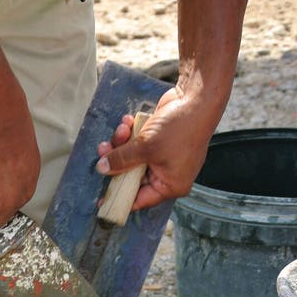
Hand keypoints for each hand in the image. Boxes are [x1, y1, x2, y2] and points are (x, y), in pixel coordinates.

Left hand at [96, 85, 216, 210]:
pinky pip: (139, 145)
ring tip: (121, 129)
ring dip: (122, 144)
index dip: (119, 197)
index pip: (139, 200)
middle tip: (103, 151)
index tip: (100, 199)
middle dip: (117, 162)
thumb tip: (102, 169)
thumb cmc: (179, 128)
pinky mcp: (160, 142)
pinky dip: (131, 135)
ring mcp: (164, 158)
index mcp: (170, 186)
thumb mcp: (145, 147)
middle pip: (132, 177)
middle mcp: (168, 175)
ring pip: (133, 159)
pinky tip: (128, 122)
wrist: (196, 97)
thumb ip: (122, 160)